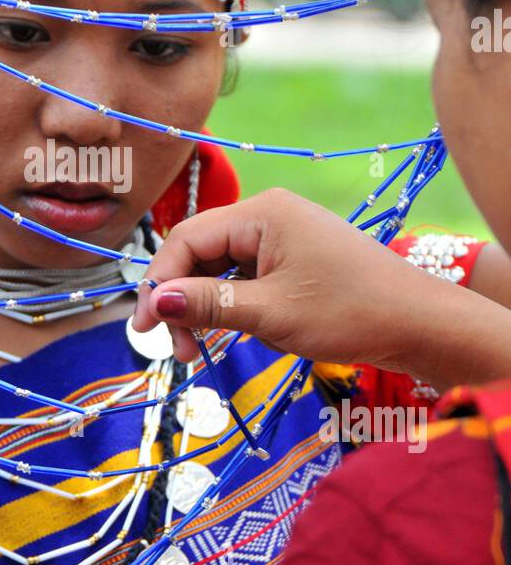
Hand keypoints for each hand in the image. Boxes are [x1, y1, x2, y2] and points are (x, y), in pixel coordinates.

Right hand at [133, 187, 510, 390]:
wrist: (420, 324)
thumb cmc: (351, 313)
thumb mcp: (270, 314)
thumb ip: (207, 305)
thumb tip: (153, 300)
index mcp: (262, 213)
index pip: (187, 239)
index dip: (158, 282)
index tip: (145, 327)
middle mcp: (269, 216)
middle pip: (200, 254)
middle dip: (183, 301)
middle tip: (178, 351)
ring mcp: (284, 237)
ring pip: (222, 271)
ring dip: (209, 310)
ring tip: (208, 352)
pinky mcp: (296, 260)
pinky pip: (247, 279)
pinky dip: (237, 308)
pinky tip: (248, 335)